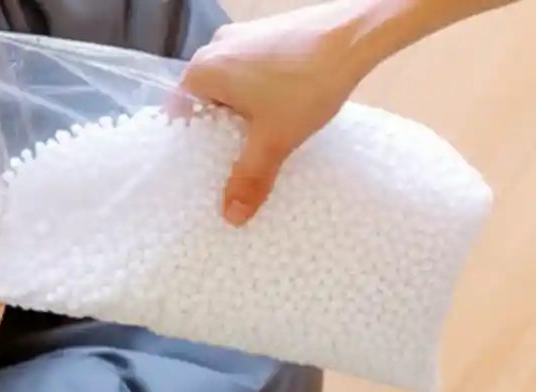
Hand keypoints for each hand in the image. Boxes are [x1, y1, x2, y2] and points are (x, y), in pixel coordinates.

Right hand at [178, 2, 376, 225]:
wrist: (355, 35)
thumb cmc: (305, 84)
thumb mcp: (275, 139)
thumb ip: (249, 178)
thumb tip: (231, 217)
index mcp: (203, 70)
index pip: (181, 113)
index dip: (194, 142)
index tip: (208, 162)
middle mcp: (215, 47)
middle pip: (206, 99)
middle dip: (220, 127)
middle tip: (236, 154)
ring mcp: (242, 35)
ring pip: (231, 83)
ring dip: (243, 108)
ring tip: (263, 133)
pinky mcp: (268, 31)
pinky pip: (252, 67)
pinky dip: (260, 88)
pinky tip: (283, 104)